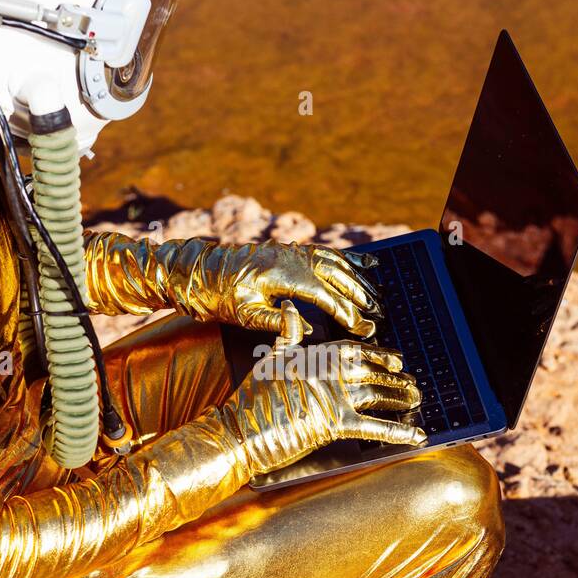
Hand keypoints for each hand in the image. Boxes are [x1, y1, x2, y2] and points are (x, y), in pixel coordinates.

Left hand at [197, 241, 382, 339]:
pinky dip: (347, 259)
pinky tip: (365, 264)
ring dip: (358, 277)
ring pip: (335, 261)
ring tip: (378, 293)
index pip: (325, 295)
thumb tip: (309, 328)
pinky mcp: (289, 249)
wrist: (198, 270)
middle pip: (336, 276)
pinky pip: (325, 252)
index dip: (348, 313)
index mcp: (281, 275)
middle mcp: (290, 258)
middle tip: (379, 315)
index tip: (365, 328)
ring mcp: (291, 251)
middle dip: (360, 296)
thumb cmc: (218, 296)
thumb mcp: (244, 314)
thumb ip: (276, 321)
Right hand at [219, 341, 426, 475]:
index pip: (354, 350)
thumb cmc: (250, 398)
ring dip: (400, 398)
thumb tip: (291, 307)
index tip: (394, 359)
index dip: (377, 354)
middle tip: (412, 382)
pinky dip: (398, 432)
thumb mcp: (271, 358)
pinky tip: (416, 435)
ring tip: (416, 400)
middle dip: (394, 378)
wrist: (239, 430)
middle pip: (371, 372)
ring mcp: (332, 398)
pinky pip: (374, 427)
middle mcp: (328, 373)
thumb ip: (288, 335)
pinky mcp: (334, 424)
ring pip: (377, 395)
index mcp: (315, 356)